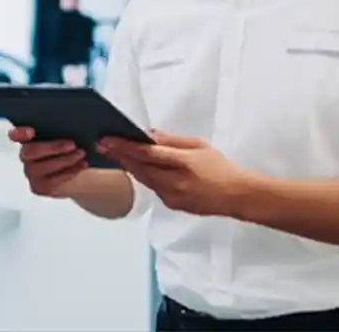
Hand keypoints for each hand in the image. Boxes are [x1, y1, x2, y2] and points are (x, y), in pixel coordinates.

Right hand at [8, 126, 88, 197]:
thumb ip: (74, 127)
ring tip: (81, 154)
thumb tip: (89, 130)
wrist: (79, 167)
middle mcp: (26, 155)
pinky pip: (51, 181)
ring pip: (40, 168)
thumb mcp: (73, 131)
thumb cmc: (73, 145)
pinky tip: (81, 166)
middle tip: (72, 144)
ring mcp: (31, 172)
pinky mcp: (39, 187)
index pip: (16, 134)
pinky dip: (68, 173)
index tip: (31, 131)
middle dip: (52, 147)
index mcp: (28, 136)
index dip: (20, 132)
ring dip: (63, 160)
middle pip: (30, 151)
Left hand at [99, 130, 252, 216]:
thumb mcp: (198, 146)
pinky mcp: (172, 205)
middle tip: (101, 144)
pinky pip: (153, 188)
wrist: (237, 196)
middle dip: (119, 155)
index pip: (148, 153)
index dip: (124, 146)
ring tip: (112, 153)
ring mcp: (173, 197)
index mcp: (184, 163)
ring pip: (143, 179)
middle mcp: (176, 182)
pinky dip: (143, 176)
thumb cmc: (219, 167)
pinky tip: (134, 167)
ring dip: (128, 166)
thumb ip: (171, 140)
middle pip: (140, 168)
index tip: (107, 139)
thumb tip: (147, 133)